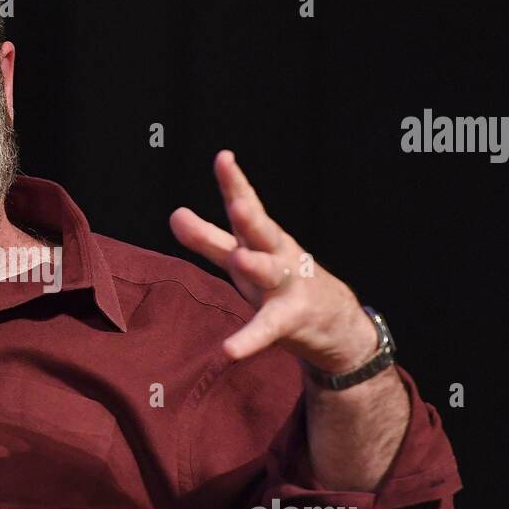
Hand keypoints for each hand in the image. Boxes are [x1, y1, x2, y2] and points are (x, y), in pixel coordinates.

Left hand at [169, 150, 377, 373]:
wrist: (335, 320)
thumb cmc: (278, 280)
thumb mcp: (242, 256)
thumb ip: (207, 238)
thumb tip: (173, 213)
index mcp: (263, 238)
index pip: (247, 205)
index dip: (235, 182)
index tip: (224, 158)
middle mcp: (278, 255)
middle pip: (264, 233)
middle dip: (252, 218)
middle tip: (239, 204)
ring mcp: (287, 286)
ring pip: (272, 273)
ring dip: (257, 265)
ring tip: (240, 259)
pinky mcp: (289, 320)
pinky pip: (266, 330)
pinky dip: (247, 340)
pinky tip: (228, 351)